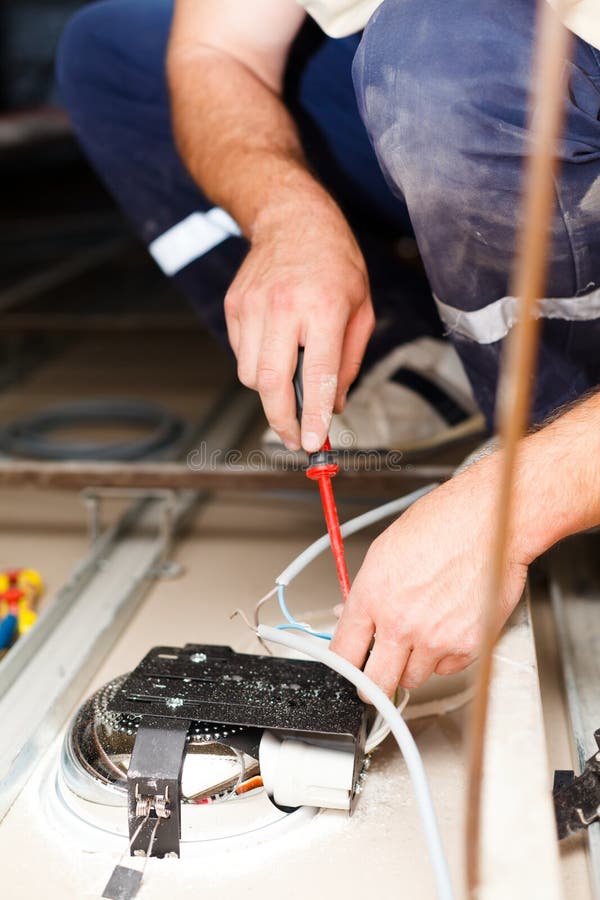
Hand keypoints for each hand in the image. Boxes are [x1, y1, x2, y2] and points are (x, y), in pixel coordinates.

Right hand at [224, 194, 373, 451]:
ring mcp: (252, 306)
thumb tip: (336, 406)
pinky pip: (240, 354)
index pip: (316, 374)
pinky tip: (275, 347)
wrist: (292, 218)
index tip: (311, 441)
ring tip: (289, 380)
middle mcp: (283, 306)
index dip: (313, 414)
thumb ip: (348, 362)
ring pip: (250, 375)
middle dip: (281, 420)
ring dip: (269, 392)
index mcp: (324, 307)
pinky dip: (257, 364)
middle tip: (293, 439)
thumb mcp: (361, 310)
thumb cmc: (335, 263)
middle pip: (270, 383)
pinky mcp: (234, 306)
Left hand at [330, 457, 529, 693]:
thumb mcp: (385, 551)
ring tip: (423, 633)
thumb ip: (369, 593)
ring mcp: (434, 639)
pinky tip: (450, 626)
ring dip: (413, 664)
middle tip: (377, 676)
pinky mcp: (467, 646)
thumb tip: (357, 618)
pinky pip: (447, 669)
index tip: (348, 670)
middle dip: (372, 684)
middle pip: (374, 684)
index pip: (343, 653)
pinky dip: (446, 656)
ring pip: (413, 679)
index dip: (344, 667)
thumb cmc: (441, 525)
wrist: (489, 521)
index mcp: (372, 597)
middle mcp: (400, 623)